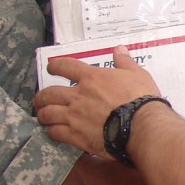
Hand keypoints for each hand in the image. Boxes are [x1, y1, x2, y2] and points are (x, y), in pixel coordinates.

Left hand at [35, 46, 159, 157]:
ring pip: (47, 114)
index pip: (65, 66)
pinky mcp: (76, 135)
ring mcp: (74, 116)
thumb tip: (119, 48)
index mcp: (91, 77)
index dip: (55, 66)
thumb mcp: (137, 74)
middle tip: (42, 99)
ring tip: (44, 116)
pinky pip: (55, 133)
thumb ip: (124, 62)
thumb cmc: (141, 98)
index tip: (51, 68)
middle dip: (42, 96)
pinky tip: (54, 131)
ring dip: (43, 114)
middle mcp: (77, 95)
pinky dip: (52, 131)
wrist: (142, 126)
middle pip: (49, 93)